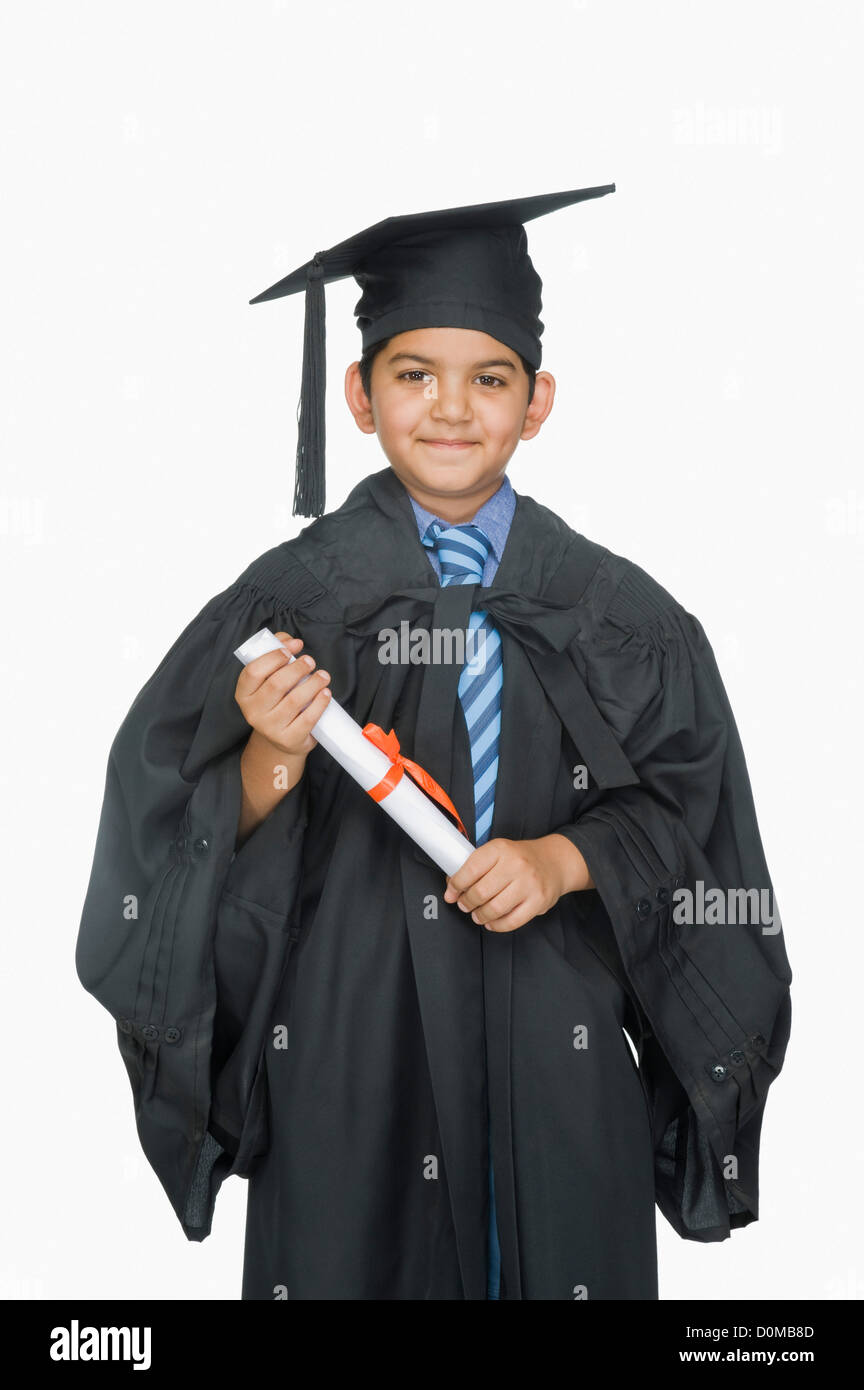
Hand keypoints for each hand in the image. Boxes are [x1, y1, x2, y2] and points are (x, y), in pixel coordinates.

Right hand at [234, 630, 331, 758]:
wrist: (282, 739)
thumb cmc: (277, 701)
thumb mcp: (270, 680)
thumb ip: (277, 653)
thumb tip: (293, 641)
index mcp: (244, 694)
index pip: (253, 671)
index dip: (272, 657)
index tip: (289, 650)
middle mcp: (253, 711)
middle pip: (276, 684)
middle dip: (297, 668)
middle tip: (310, 661)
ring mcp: (270, 727)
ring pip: (294, 700)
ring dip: (313, 684)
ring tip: (323, 675)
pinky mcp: (289, 739)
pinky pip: (307, 719)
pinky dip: (319, 703)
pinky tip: (326, 693)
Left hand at [443, 834, 593, 932]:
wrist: (555, 862)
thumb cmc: (520, 859)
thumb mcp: (499, 852)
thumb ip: (476, 866)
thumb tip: (451, 887)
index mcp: (500, 848)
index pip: (470, 869)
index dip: (456, 885)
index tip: (451, 893)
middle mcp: (516, 864)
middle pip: (481, 892)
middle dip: (467, 903)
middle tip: (464, 905)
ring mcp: (529, 883)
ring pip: (494, 909)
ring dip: (480, 916)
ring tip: (477, 915)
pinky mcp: (539, 901)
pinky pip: (512, 921)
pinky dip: (497, 925)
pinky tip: (492, 922)